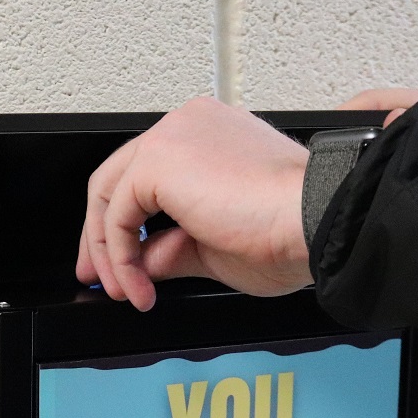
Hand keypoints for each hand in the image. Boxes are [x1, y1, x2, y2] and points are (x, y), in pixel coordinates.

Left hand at [75, 96, 316, 311]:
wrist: (315, 221)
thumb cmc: (292, 229)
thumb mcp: (213, 247)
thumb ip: (170, 249)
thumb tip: (139, 265)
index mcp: (208, 135)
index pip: (147, 176)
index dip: (124, 225)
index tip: (121, 264)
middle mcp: (187, 125)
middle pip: (119, 180)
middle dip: (102, 239)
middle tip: (101, 280)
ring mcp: (172, 136)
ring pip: (111, 194)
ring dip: (111, 254)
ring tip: (126, 292)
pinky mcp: (158, 159)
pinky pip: (117, 214)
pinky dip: (120, 256)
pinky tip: (139, 285)